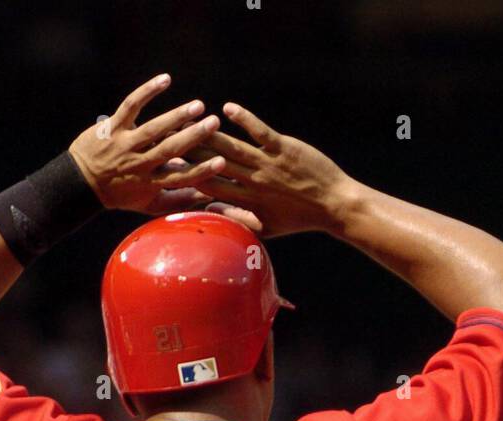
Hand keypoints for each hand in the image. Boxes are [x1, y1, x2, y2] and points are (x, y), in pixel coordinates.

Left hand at [68, 74, 227, 214]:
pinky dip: (147, 91)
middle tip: (214, 123)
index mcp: (150, 184)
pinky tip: (166, 80)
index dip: (202, 171)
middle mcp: (139, 164)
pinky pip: (131, 106)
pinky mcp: (113, 126)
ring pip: (154, 128)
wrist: (81, 183)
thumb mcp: (148, 205)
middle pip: (170, 150)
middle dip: (194, 137)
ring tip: (198, 105)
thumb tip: (205, 197)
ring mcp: (125, 143)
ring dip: (177, 115)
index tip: (221, 162)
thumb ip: (177, 201)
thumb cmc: (120, 195)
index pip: (180, 177)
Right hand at [183, 103, 356, 236]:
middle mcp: (253, 183)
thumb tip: (214, 213)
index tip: (167, 166)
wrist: (334, 206)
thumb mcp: (268, 229)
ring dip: (210, 133)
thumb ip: (240, 220)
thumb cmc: (300, 219)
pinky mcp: (283, 150)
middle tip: (168, 136)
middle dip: (191, 150)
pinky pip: (259, 132)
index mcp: (247, 202)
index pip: (210, 187)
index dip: (188, 176)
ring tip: (191, 119)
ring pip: (232, 148)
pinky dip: (244, 119)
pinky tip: (227, 109)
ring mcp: (267, 165)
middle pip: (214, 164)